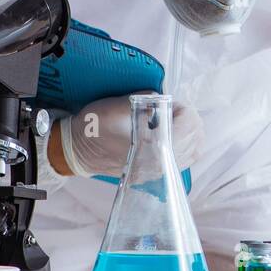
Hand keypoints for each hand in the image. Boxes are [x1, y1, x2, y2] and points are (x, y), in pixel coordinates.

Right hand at [55, 94, 202, 177]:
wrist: (75, 152)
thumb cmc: (92, 129)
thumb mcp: (113, 107)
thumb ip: (141, 100)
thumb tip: (161, 98)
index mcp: (149, 148)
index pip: (187, 127)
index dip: (184, 109)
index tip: (171, 101)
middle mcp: (158, 164)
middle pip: (195, 138)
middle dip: (189, 117)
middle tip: (173, 106)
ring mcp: (158, 171)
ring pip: (194, 150)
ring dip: (191, 130)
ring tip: (175, 117)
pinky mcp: (155, 172)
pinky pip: (185, 159)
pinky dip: (188, 143)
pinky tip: (175, 131)